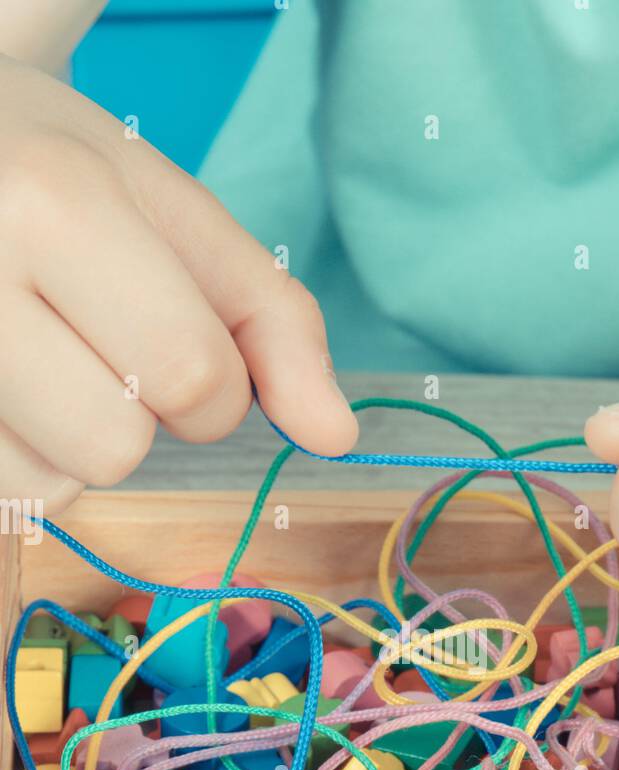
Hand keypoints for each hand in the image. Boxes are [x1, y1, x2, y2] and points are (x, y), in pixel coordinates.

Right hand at [0, 57, 356, 514]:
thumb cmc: (65, 178)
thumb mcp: (181, 220)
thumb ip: (273, 325)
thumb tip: (336, 439)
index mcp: (53, 204)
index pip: (192, 376)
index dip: (215, 384)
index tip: (173, 331)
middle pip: (115, 447)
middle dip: (137, 414)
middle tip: (94, 341)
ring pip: (48, 485)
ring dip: (72, 444)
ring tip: (38, 357)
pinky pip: (4, 494)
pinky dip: (22, 456)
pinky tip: (9, 385)